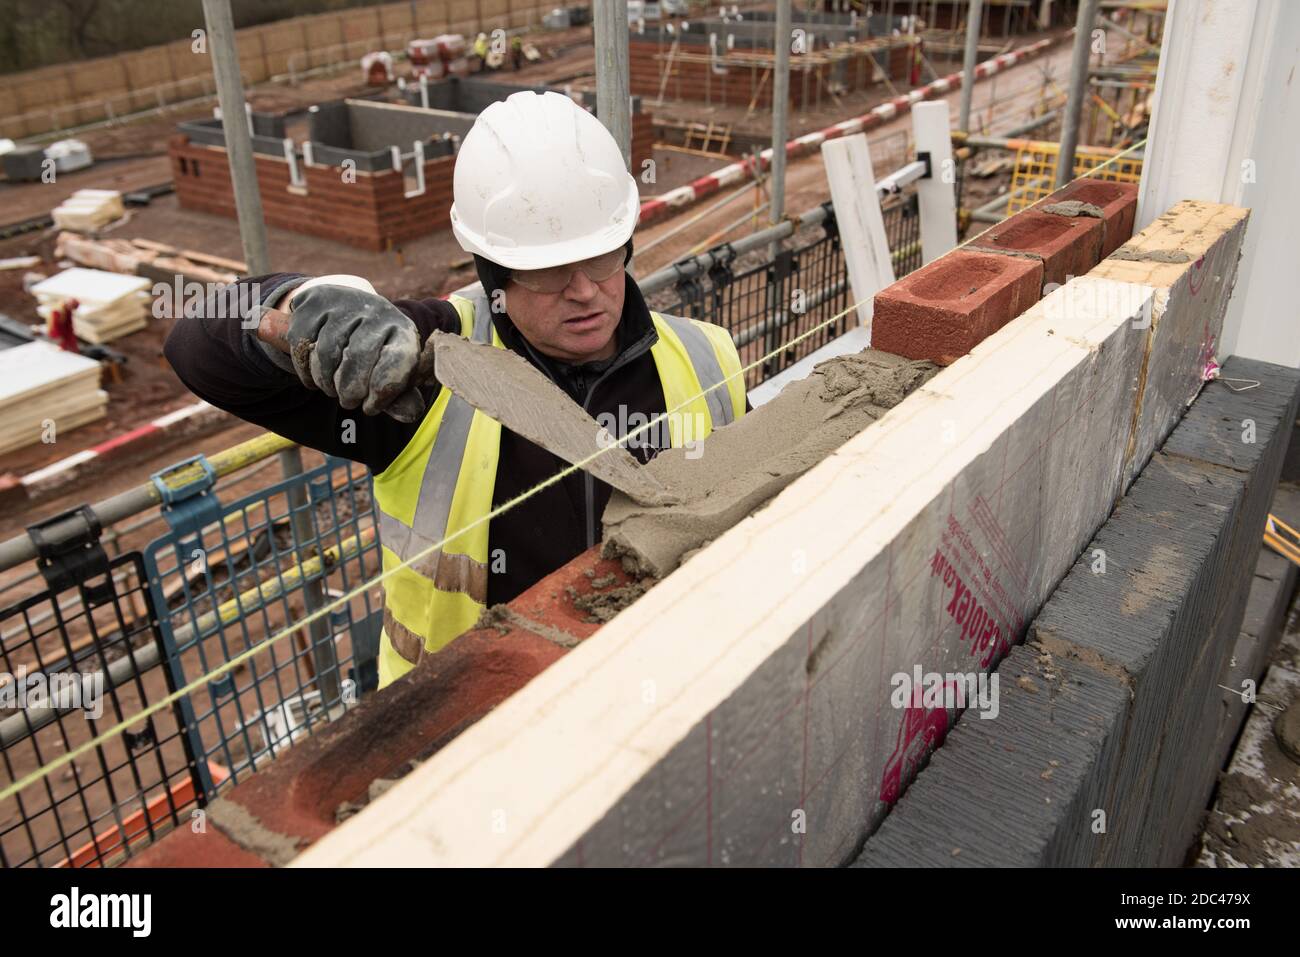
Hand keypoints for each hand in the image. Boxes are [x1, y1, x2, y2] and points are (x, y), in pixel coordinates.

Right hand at [285, 285, 424, 421]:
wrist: (346, 311)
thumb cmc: (374, 353)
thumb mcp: (391, 372)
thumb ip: (399, 397)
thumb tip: (411, 414)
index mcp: (402, 329)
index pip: (398, 360)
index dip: (382, 391)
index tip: (370, 407)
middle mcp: (376, 309)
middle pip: (359, 356)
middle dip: (350, 390)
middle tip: (348, 402)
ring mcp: (343, 302)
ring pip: (327, 353)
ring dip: (326, 382)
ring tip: (332, 389)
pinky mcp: (313, 302)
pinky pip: (303, 343)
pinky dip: (305, 369)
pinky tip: (314, 376)